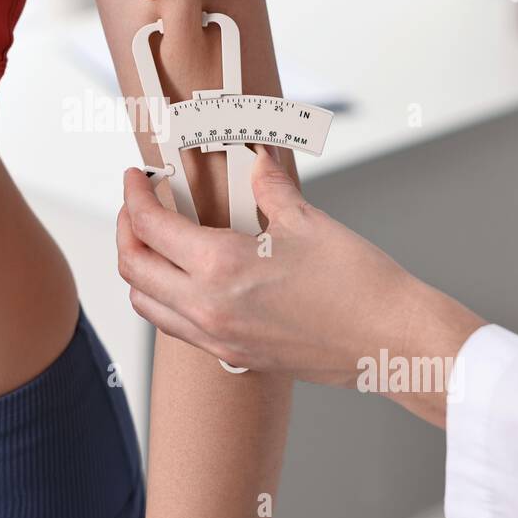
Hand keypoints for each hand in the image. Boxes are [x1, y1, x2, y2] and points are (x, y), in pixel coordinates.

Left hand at [116, 146, 485, 424]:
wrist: (392, 342)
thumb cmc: (359, 285)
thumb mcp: (308, 222)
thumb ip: (270, 187)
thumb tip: (258, 161)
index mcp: (220, 268)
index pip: (150, 227)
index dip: (134, 195)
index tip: (136, 177)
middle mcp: (207, 308)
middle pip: (134, 268)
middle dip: (126, 230)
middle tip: (138, 204)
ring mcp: (218, 338)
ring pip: (147, 305)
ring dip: (140, 269)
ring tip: (155, 240)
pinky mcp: (234, 355)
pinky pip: (176, 327)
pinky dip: (164, 298)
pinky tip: (187, 277)